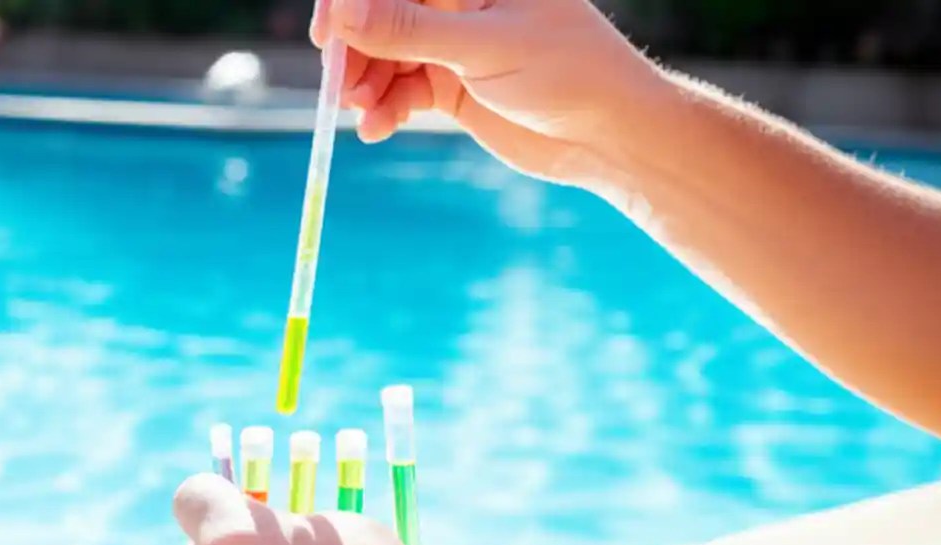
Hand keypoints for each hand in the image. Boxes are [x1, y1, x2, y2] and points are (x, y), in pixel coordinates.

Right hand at [309, 0, 670, 184]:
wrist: (610, 135)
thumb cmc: (568, 70)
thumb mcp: (485, 46)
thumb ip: (410, 30)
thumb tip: (343, 12)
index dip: (352, 0)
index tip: (330, 34)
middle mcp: (457, 0)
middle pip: (380, 13)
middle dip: (355, 48)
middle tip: (338, 85)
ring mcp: (451, 41)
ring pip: (384, 54)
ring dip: (365, 83)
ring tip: (362, 113)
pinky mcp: (450, 84)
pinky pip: (400, 90)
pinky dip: (384, 109)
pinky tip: (376, 130)